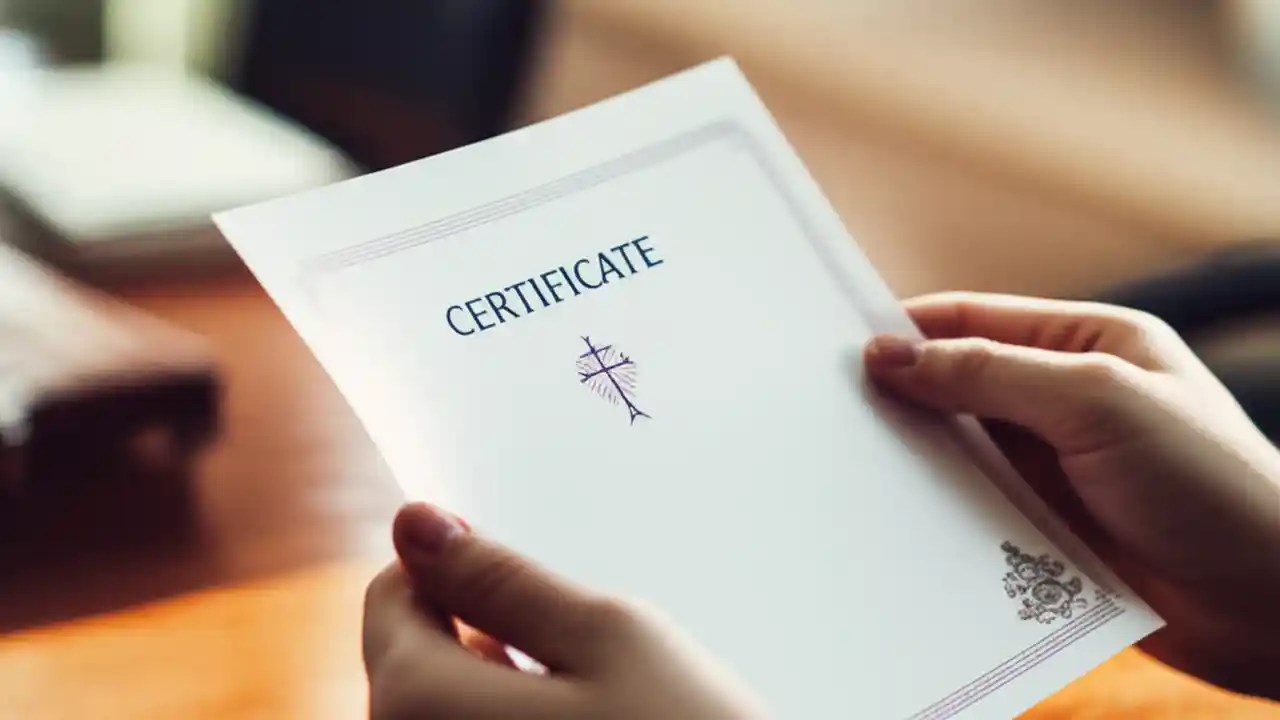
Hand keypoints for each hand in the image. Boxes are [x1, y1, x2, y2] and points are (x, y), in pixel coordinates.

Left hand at [363, 503, 766, 719]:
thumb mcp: (607, 635)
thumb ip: (500, 577)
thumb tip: (417, 522)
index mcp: (418, 702)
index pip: (390, 594)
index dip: (461, 568)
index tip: (530, 580)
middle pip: (413, 655)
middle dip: (480, 630)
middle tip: (578, 652)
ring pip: (444, 705)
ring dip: (498, 683)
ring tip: (587, 700)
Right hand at [865, 292, 1279, 697]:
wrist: (1271, 605)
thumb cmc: (1208, 484)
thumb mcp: (1095, 402)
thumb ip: (989, 374)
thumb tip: (889, 356)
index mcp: (1088, 343)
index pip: (974, 320)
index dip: (906, 329)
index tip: (837, 348)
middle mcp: (1065, 399)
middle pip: (958, 384)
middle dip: (901, 396)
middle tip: (830, 412)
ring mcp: (1055, 465)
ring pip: (959, 450)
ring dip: (914, 457)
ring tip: (851, 466)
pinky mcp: (1045, 526)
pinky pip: (972, 508)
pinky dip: (934, 509)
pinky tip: (896, 516)